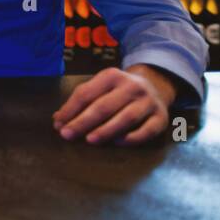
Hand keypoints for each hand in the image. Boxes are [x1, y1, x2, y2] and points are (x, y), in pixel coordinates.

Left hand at [52, 64, 177, 145]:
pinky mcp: (161, 117)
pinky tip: (118, 143)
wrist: (156, 86)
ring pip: (126, 117)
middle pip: (104, 106)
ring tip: (90, 140)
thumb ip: (80, 101)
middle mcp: (132, 86)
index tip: (58, 125)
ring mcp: (148, 102)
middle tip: (68, 135)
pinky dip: (132, 138)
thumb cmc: (118, 91)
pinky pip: (147, 130)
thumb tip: (58, 120)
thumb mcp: (100, 88)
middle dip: (83, 122)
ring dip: (106, 130)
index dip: (70, 110)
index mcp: (111, 76)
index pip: (86, 93)